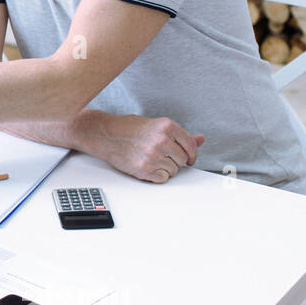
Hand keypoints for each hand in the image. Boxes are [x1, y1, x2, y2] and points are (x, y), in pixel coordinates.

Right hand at [82, 112, 204, 183]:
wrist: (106, 135)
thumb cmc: (128, 128)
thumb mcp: (156, 125)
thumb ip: (179, 134)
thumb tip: (199, 139)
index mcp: (167, 126)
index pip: (191, 145)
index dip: (191, 154)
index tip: (189, 158)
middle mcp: (162, 140)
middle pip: (183, 159)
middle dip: (175, 160)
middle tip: (163, 156)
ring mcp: (153, 155)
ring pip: (173, 170)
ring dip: (165, 168)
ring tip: (152, 159)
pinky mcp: (144, 168)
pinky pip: (162, 178)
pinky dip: (157, 175)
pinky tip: (148, 166)